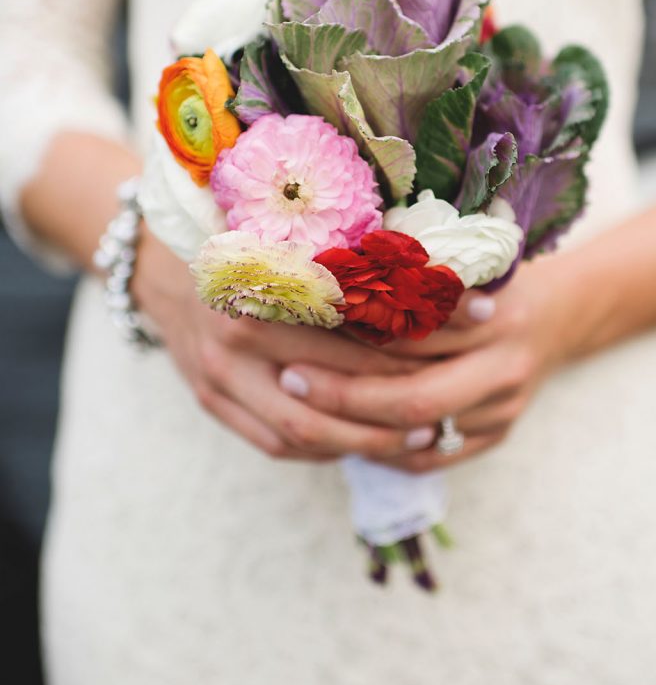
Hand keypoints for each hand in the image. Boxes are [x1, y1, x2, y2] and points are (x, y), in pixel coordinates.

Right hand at [132, 229, 435, 461]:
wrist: (159, 265)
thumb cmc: (241, 240)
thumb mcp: (290, 236)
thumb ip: (347, 260)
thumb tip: (434, 276)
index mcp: (264, 280)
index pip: (354, 321)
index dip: (414, 334)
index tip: (467, 331)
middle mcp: (236, 332)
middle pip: (332, 386)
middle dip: (398, 400)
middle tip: (451, 405)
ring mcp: (218, 374)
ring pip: (305, 428)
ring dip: (366, 439)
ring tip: (419, 436)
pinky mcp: (211, 401)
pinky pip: (276, 442)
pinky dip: (325, 448)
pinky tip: (364, 442)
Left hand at [278, 254, 579, 470]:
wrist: (559, 317)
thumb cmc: (493, 278)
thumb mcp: (463, 261)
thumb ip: (411, 274)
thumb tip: (327, 274)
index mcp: (497, 317)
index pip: (413, 337)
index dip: (355, 336)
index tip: (306, 331)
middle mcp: (505, 369)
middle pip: (414, 397)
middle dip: (345, 394)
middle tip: (290, 380)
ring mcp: (504, 411)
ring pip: (418, 438)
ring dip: (355, 431)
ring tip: (301, 414)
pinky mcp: (497, 438)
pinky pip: (430, 460)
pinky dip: (383, 453)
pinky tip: (341, 438)